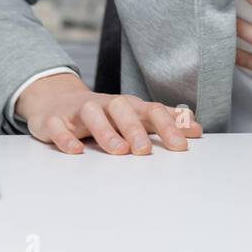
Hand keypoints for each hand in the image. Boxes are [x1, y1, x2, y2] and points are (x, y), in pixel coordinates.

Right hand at [16, 72, 203, 154]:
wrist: (57, 100)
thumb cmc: (105, 113)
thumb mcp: (135, 115)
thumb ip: (164, 122)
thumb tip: (196, 129)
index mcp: (129, 106)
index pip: (152, 111)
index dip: (168, 126)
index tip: (182, 146)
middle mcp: (106, 105)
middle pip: (123, 109)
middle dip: (136, 129)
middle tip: (146, 151)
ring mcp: (79, 111)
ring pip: (93, 115)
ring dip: (106, 132)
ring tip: (118, 150)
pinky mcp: (55, 120)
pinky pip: (59, 127)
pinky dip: (66, 137)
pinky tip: (76, 151)